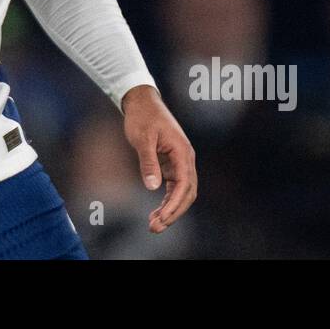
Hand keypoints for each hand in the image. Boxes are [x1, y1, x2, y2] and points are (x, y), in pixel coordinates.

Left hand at [122, 84, 197, 232]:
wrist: (142, 101)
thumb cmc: (142, 116)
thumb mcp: (142, 138)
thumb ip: (148, 162)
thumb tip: (152, 187)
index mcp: (182, 152)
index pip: (183, 185)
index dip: (174, 205)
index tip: (161, 218)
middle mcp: (186, 159)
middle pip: (187, 193)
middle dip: (173, 212)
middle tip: (155, 227)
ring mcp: (180, 161)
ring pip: (182, 192)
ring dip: (170, 209)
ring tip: (153, 224)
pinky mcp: (172, 163)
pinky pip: (174, 187)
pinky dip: (167, 200)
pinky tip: (156, 211)